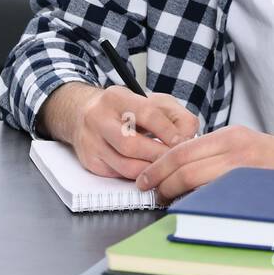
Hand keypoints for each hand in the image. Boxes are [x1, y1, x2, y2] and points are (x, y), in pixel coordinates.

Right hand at [70, 86, 199, 180]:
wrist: (86, 113)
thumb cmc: (127, 109)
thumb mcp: (153, 102)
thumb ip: (176, 116)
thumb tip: (187, 138)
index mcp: (116, 98)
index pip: (147, 114)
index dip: (169, 132)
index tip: (184, 142)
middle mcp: (98, 118)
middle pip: (132, 144)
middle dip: (159, 156)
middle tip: (177, 162)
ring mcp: (91, 142)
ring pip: (125, 166)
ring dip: (151, 171)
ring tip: (166, 169)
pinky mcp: (90, 161)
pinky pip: (118, 176)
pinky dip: (138, 177)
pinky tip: (149, 172)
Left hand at [134, 124, 273, 200]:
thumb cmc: (272, 159)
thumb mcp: (240, 144)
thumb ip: (212, 152)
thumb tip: (178, 168)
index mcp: (229, 136)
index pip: (182, 149)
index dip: (159, 166)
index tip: (147, 178)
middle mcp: (235, 149)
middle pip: (185, 165)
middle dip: (161, 181)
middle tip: (151, 191)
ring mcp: (244, 170)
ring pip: (197, 181)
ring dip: (176, 193)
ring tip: (167, 200)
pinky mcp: (251, 189)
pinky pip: (216, 198)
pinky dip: (198, 203)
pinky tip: (192, 208)